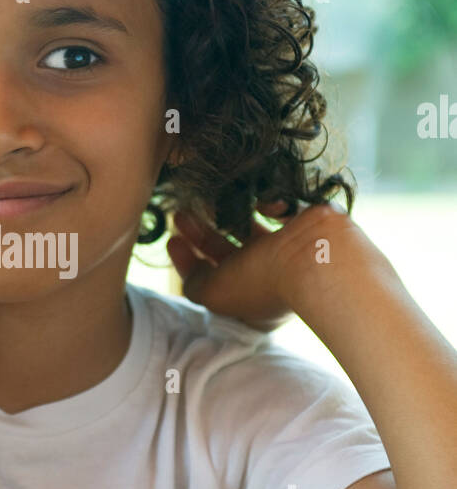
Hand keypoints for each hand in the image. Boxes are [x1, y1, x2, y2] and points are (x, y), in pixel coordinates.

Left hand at [166, 201, 343, 331]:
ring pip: (250, 225)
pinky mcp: (305, 219)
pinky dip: (265, 200)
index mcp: (254, 294)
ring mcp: (292, 246)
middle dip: (202, 231)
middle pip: (230, 249)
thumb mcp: (214, 292)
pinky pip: (278, 205)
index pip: (215, 277)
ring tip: (204, 195)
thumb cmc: (262, 279)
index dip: (190, 260)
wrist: (317, 256)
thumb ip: (194, 283)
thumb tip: (190, 262)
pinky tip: (259, 198)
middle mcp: (275, 273)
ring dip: (226, 211)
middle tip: (181, 212)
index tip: (172, 239)